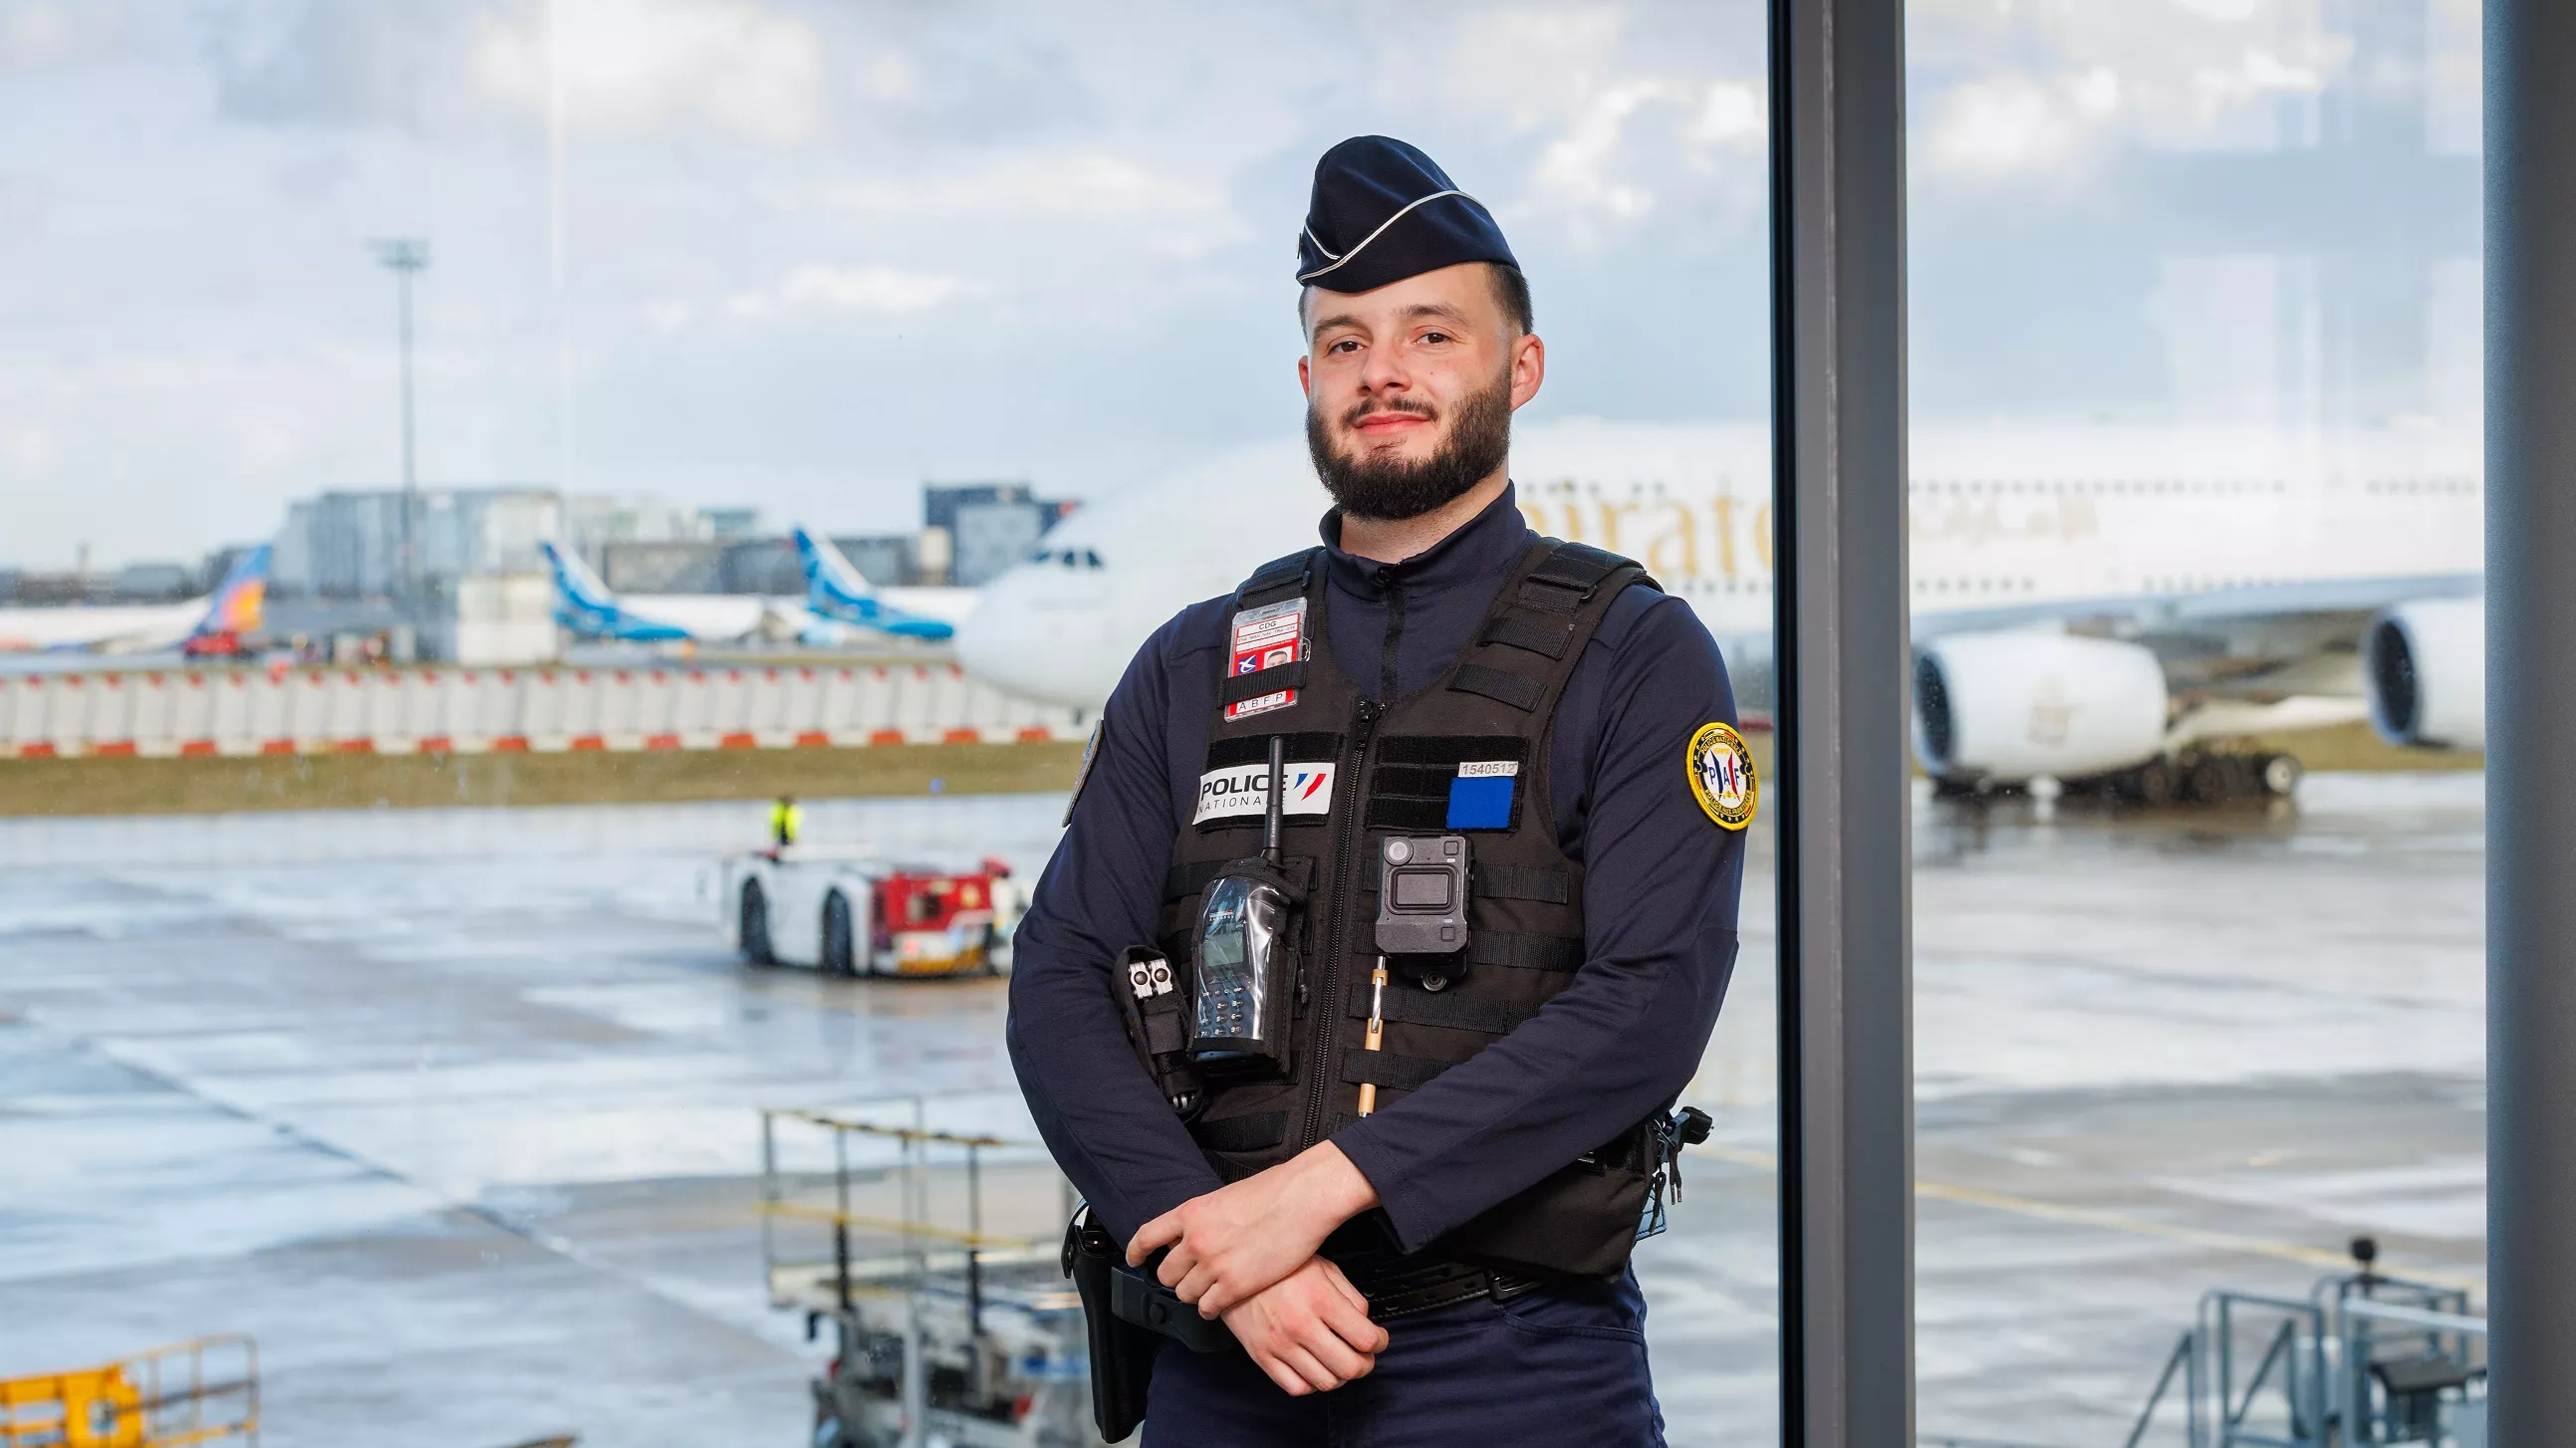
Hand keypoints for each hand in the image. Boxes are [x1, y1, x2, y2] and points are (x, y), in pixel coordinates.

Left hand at [1127, 1141, 1379, 1316]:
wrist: (1303, 1198)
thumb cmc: (1274, 1190)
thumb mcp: (1226, 1196)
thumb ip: (1206, 1216)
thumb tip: (1198, 1229)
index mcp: (1191, 1213)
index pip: (1147, 1236)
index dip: (1136, 1251)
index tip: (1134, 1259)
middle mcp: (1195, 1240)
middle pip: (1166, 1273)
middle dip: (1176, 1278)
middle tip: (1190, 1278)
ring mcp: (1213, 1264)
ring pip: (1185, 1294)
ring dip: (1195, 1295)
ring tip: (1210, 1291)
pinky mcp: (1234, 1285)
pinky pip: (1208, 1308)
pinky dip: (1212, 1308)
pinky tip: (1221, 1303)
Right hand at [1220, 1257, 1388, 1396]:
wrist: (1232, 1271)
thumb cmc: (1280, 1267)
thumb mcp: (1323, 1267)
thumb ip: (1350, 1295)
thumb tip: (1366, 1322)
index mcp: (1320, 1299)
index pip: (1366, 1339)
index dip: (1380, 1342)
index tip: (1379, 1338)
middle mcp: (1301, 1325)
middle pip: (1350, 1367)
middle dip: (1365, 1364)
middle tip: (1364, 1356)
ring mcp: (1280, 1345)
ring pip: (1326, 1382)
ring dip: (1341, 1376)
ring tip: (1339, 1361)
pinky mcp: (1262, 1357)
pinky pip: (1296, 1387)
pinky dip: (1312, 1384)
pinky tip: (1315, 1368)